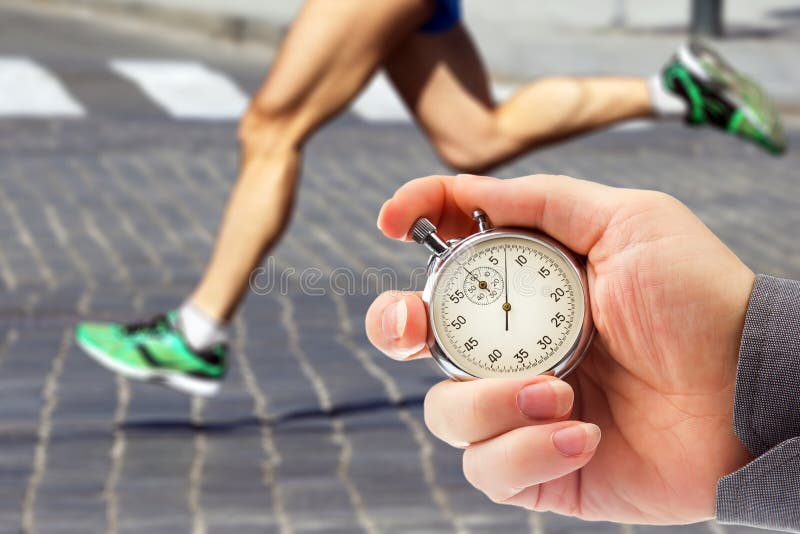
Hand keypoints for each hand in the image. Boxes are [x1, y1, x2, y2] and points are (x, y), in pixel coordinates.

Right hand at [366, 174, 753, 523]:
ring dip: (491, 402)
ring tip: (562, 394)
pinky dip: (529, 450)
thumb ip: (542, 201)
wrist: (751, 393)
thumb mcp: (628, 220)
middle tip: (415, 329)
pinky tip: (585, 435)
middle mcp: (513, 344)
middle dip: (398, 327)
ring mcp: (521, 407)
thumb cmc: (698, 300)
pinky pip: (489, 468)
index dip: (413, 227)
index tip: (393, 221)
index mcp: (526, 284)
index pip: (448, 255)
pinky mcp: (539, 465)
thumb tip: (463, 191)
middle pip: (416, 337)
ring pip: (446, 411)